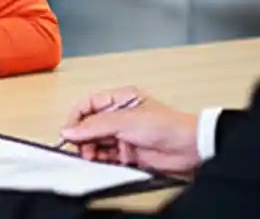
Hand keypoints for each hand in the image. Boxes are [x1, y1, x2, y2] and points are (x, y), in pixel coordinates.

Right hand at [60, 87, 198, 173]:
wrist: (189, 148)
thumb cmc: (168, 125)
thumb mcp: (126, 121)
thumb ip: (95, 125)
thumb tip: (71, 129)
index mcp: (120, 98)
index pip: (88, 105)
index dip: (76, 117)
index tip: (69, 131)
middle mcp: (120, 116)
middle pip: (90, 124)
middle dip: (82, 135)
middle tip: (80, 146)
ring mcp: (124, 134)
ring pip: (97, 141)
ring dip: (90, 149)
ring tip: (90, 155)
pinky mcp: (128, 152)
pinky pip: (107, 156)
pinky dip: (100, 159)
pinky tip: (99, 161)